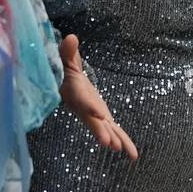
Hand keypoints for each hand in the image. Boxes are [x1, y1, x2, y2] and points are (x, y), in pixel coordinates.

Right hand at [58, 34, 138, 159]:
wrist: (60, 80)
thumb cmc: (62, 68)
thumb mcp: (64, 59)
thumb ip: (67, 52)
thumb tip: (72, 37)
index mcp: (73, 92)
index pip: (81, 99)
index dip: (89, 106)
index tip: (99, 113)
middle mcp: (82, 106)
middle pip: (91, 120)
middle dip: (100, 131)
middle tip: (110, 144)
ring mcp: (92, 113)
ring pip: (103, 128)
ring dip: (112, 138)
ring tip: (122, 150)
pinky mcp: (100, 116)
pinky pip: (112, 129)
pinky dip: (121, 139)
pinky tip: (132, 154)